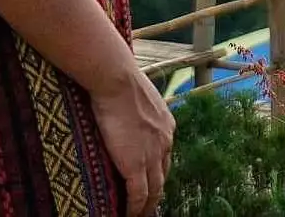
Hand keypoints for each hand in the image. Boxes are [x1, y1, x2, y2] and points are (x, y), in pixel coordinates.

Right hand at [88, 57, 175, 216]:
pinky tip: (129, 215)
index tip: (150, 183)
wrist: (117, 82)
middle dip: (155, 193)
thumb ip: (138, 112)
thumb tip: (126, 111)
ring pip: (154, 191)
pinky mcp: (136, 165)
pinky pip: (139, 195)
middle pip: (162, 176)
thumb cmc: (121, 82)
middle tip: (148, 207)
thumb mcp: (139, 98)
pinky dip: (135, 208)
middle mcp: (165, 142)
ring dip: (146, 207)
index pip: (165, 157)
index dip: (157, 172)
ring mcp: (153, 155)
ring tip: (139, 216)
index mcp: (166, 127)